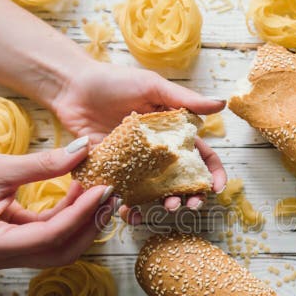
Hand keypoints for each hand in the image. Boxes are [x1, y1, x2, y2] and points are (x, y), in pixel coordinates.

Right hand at [0, 138, 113, 268]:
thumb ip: (44, 164)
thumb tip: (84, 150)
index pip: (50, 236)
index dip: (81, 214)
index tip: (103, 189)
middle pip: (58, 252)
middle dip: (88, 225)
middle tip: (109, 195)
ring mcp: (3, 254)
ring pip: (55, 247)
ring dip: (79, 222)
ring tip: (99, 192)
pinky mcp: (8, 242)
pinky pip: (45, 236)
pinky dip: (64, 218)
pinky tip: (78, 194)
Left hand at [50, 61, 226, 221]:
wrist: (73, 87)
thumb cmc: (115, 82)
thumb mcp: (154, 87)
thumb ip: (186, 100)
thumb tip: (222, 104)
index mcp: (172, 134)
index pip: (200, 156)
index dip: (212, 173)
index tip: (216, 188)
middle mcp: (157, 153)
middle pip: (182, 181)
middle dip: (191, 196)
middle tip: (191, 205)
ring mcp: (135, 166)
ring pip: (156, 193)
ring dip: (164, 204)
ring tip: (166, 207)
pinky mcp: (112, 173)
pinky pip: (124, 195)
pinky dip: (130, 208)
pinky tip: (133, 214)